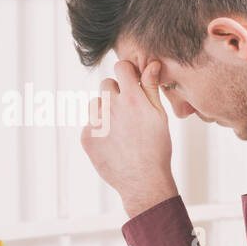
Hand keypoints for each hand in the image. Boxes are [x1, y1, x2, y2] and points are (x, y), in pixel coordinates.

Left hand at [82, 59, 178, 216]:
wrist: (144, 181)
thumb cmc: (157, 148)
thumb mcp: (160, 116)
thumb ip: (151, 88)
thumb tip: (150, 64)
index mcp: (131, 98)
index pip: (121, 68)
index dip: (128, 73)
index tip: (132, 83)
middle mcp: (110, 107)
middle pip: (106, 85)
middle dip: (116, 94)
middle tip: (129, 114)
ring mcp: (95, 122)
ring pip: (95, 105)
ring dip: (105, 112)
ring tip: (121, 131)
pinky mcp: (86, 137)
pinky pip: (89, 125)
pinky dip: (99, 132)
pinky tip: (114, 145)